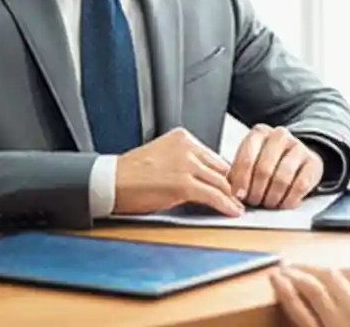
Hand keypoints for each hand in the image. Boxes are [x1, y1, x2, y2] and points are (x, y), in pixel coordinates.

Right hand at [113, 127, 243, 215]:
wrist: (110, 182)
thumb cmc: (132, 174)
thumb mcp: (163, 156)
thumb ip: (186, 162)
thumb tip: (207, 178)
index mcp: (182, 138)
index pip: (213, 156)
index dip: (224, 175)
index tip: (231, 186)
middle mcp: (187, 147)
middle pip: (221, 168)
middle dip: (231, 185)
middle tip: (239, 198)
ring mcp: (186, 164)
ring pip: (221, 182)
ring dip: (232, 197)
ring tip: (239, 207)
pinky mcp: (183, 184)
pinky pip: (214, 195)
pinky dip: (226, 205)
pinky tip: (232, 212)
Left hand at [228, 125, 322, 208]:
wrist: (296, 157)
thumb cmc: (266, 162)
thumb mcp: (249, 162)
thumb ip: (237, 173)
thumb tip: (231, 194)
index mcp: (259, 133)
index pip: (247, 158)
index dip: (241, 180)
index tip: (239, 196)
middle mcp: (279, 135)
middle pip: (264, 169)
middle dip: (256, 192)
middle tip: (254, 202)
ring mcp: (298, 147)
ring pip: (282, 179)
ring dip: (272, 197)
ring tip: (268, 204)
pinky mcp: (313, 162)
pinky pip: (300, 185)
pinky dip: (289, 199)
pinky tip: (284, 203)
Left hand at [271, 265, 349, 326]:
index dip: (339, 270)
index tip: (330, 272)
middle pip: (329, 277)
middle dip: (312, 269)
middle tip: (299, 267)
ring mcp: (335, 323)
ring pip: (311, 289)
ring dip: (296, 275)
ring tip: (281, 269)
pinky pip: (300, 313)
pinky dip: (287, 295)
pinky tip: (278, 284)